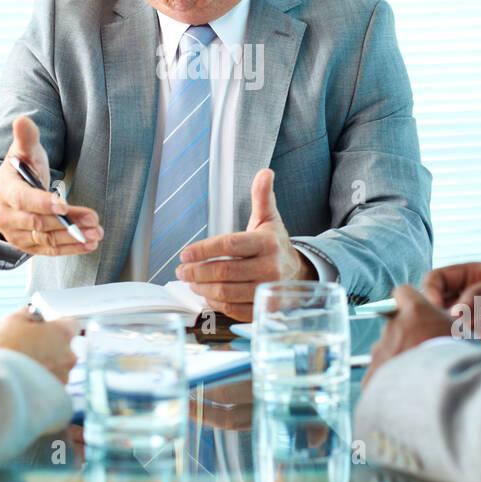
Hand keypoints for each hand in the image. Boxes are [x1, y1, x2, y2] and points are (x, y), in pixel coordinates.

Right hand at [0, 115, 102, 255]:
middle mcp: (8, 217)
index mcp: (5, 192)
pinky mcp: (28, 247)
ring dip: (73, 238)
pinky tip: (89, 244)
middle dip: (67, 222)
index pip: (23, 200)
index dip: (43, 203)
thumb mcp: (21, 152)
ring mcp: (17, 235)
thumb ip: (26, 137)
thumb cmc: (19, 171)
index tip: (63, 204)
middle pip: (38, 223)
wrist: (5, 197)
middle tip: (93, 219)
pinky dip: (70, 248)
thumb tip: (23, 120)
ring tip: (97, 233)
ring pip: (46, 239)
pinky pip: (50, 250)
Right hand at [0, 306, 77, 382]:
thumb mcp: (14, 320)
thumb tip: (31, 314)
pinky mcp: (55, 393)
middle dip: (51, 346)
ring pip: (59, 366)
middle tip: (31, 346)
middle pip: (65, 346)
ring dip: (47, 364)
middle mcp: (68, 355)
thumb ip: (29, 314)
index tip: (48, 327)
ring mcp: (63, 376)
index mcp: (63, 334)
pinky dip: (42, 380)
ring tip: (26, 364)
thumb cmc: (6, 350)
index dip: (58, 324)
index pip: (72, 324)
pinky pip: (51, 382)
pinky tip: (26, 377)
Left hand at [175, 168, 315, 321]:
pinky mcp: (263, 307)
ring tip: (190, 281)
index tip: (185, 254)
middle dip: (197, 271)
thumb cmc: (276, 245)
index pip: (230, 245)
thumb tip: (265, 172)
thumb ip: (262, 196)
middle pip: (224, 271)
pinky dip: (215, 303)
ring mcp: (266, 289)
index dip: (204, 249)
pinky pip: (233, 308)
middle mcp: (269, 267)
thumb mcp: (269, 219)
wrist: (299, 272)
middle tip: (181, 270)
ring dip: (202, 288)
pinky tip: (205, 295)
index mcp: (267, 243)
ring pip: (226, 292)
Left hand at [362, 284, 452, 386]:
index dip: (408, 301)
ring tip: (416, 377)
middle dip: (404, 337)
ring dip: (397, 359)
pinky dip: (388, 381)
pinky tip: (406, 391)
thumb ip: (446, 323)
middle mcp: (393, 327)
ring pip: (386, 351)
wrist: (446, 393)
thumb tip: (445, 322)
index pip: (403, 292)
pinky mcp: (373, 376)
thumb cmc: (461, 361)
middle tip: (422, 354)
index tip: (413, 312)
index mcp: (415, 311)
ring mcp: (381, 351)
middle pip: (394, 326)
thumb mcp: (462, 334)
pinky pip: (378, 375)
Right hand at [425, 261, 480, 353]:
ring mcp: (473, 322)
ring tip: (472, 341)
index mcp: (472, 277)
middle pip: (435, 306)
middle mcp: (468, 299)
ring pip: (446, 328)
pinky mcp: (480, 343)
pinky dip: (464, 349)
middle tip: (450, 331)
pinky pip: (461, 346)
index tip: (438, 309)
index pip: (436, 280)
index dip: (430, 292)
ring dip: (452, 336)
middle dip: (438, 318)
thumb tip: (451, 315)